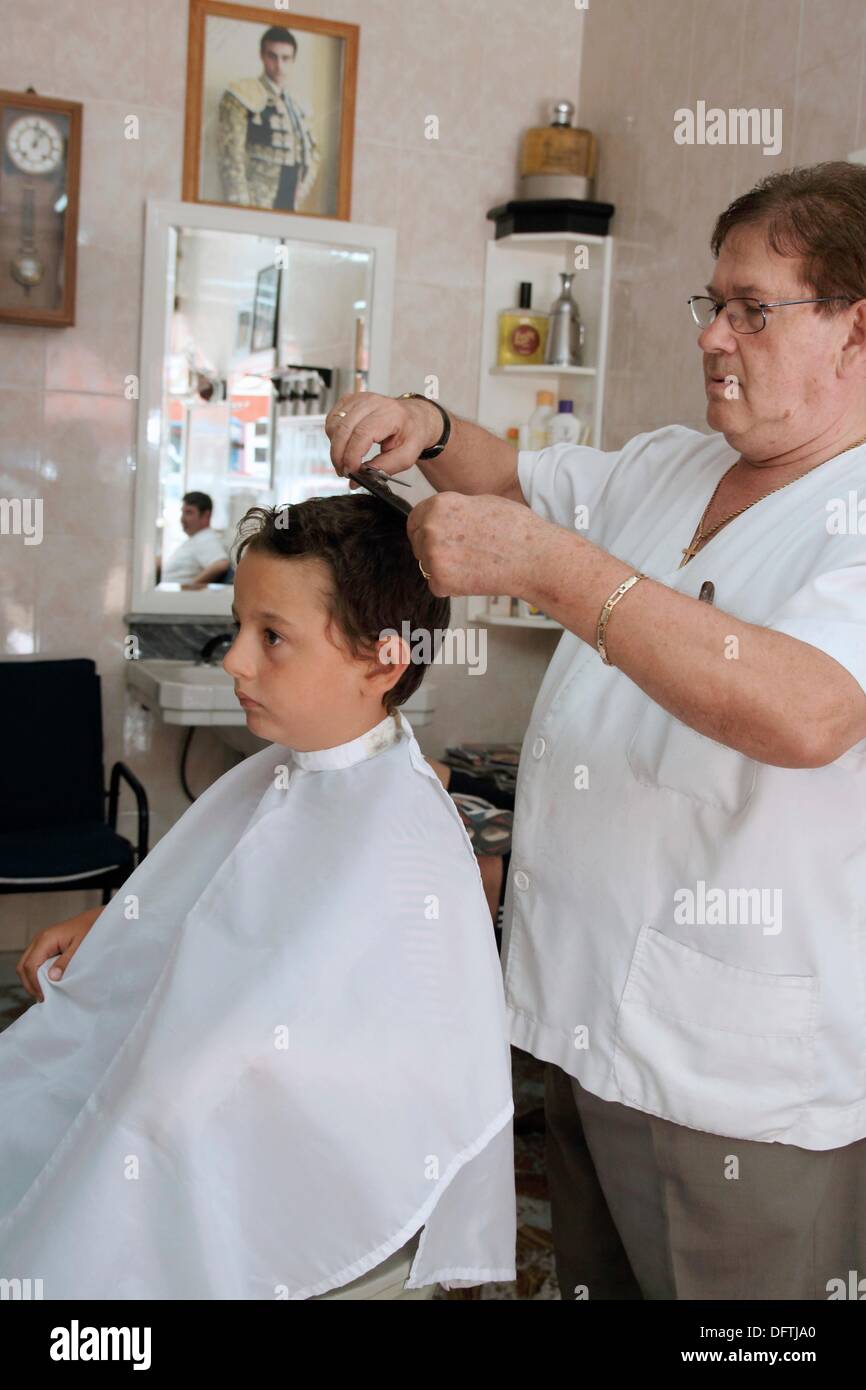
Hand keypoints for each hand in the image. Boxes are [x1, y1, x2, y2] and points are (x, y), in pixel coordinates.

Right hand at [16, 910, 96, 1001]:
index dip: (34, 983)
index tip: (44, 996)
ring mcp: (41, 942)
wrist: (97, 919)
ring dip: (32, 979)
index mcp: (45, 939)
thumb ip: (65, 962)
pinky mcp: (46, 945)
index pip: (30, 965)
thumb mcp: (80, 947)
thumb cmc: (90, 930)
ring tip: (44, 993)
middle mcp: (39, 939)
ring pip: (26, 964)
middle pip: (23, 966)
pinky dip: (36, 973)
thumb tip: (51, 978)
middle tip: (42, 998)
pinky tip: (46, 982)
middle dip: (29, 984)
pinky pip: (34, 961)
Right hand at [325, 392, 440, 480]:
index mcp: (389, 414)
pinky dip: (333, 437)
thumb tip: (359, 477)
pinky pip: (331, 420)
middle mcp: (372, 402)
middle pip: (344, 429)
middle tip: (344, 472)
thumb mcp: (406, 456)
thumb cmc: (411, 434)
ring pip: (334, 425)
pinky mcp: (349, 401)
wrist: (413, 418)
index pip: (362, 434)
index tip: (351, 472)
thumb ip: (384, 468)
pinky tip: (344, 445)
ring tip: (346, 460)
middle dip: (339, 456)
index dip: (352, 456)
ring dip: (335, 448)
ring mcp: (358, 399)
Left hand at [407, 491, 543, 598]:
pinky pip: (437, 586)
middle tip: (461, 556)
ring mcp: (433, 555)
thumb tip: (444, 517)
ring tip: (473, 565)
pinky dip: (453, 587)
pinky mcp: (440, 580)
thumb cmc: (517, 530)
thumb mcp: (482, 502)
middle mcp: (431, 527)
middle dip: (434, 550)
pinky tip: (474, 577)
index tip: (434, 539)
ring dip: (444, 569)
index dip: (424, 530)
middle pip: (418, 543)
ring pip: (427, 566)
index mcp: (440, 505)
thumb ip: (455, 510)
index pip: (415, 519)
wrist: (534, 558)